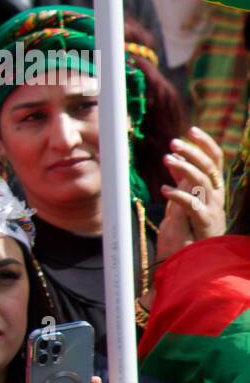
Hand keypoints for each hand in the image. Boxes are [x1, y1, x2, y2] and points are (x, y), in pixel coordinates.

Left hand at [155, 126, 225, 261]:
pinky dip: (178, 195)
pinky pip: (192, 205)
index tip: (191, 129)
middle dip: (192, 151)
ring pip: (201, 182)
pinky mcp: (204, 221)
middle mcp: (217, 194)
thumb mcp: (190, 196)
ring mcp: (213, 207)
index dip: (206, 143)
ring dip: (183, 168)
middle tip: (173, 143)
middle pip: (208, 166)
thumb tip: (175, 160)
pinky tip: (164, 189)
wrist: (203, 253)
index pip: (216, 159)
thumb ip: (183, 179)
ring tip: (165, 160)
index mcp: (215, 186)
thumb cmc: (196, 224)